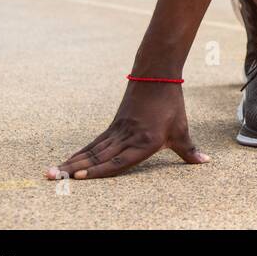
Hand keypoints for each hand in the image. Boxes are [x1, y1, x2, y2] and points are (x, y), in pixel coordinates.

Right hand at [44, 81, 209, 180]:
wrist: (156, 76)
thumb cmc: (170, 105)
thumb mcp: (181, 129)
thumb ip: (189, 150)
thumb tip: (205, 162)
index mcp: (144, 142)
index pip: (118, 161)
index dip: (99, 171)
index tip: (80, 178)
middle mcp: (127, 138)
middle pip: (97, 158)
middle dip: (74, 171)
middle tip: (52, 178)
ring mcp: (118, 132)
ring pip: (91, 151)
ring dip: (70, 163)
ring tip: (51, 173)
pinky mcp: (113, 126)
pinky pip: (94, 143)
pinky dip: (79, 154)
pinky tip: (67, 163)